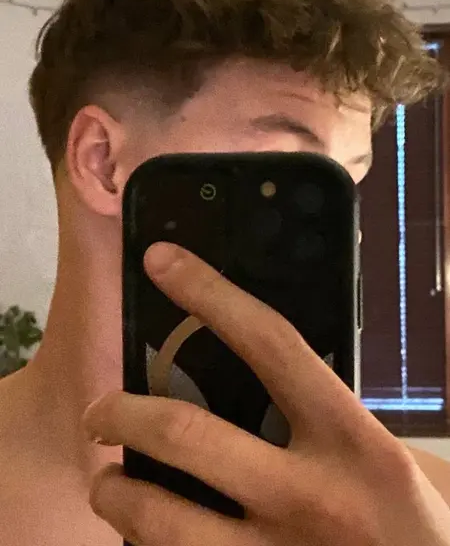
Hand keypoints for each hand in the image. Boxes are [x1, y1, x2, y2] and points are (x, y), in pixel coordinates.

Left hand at [83, 242, 449, 545]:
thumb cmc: (408, 521)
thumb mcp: (379, 455)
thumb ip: (323, 415)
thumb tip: (254, 370)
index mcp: (352, 439)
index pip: (270, 344)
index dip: (210, 294)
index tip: (162, 263)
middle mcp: (312, 497)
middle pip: (188, 435)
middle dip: (123, 414)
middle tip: (100, 410)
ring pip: (162, 522)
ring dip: (117, 493)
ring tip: (107, 481)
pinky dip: (142, 545)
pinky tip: (141, 533)